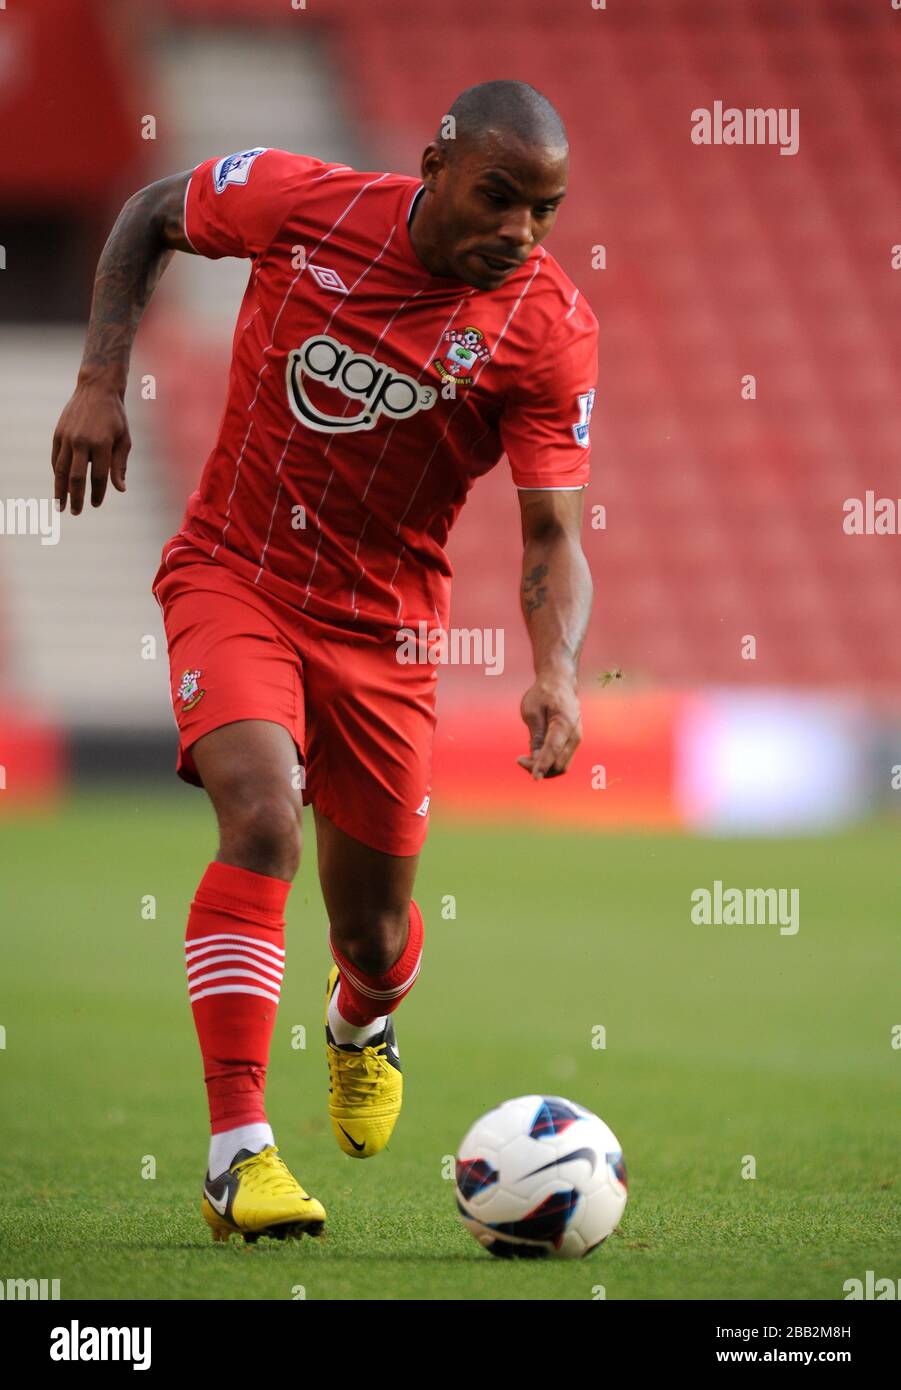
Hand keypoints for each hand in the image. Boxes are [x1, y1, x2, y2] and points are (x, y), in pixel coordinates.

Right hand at [51, 380, 130, 514]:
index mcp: (102, 444)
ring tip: (60, 505)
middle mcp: (82, 442)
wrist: (97, 389)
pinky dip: (56, 473)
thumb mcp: (124, 440)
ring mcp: (68, 437)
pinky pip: (56, 458)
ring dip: (60, 489)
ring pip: (60, 469)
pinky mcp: (58, 433)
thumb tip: (120, 489)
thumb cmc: (116, 417)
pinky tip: (59, 484)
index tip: (95, 504)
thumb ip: (120, 465)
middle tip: (76, 512)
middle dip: (76, 498)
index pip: (98, 477)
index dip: (97, 493)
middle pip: (76, 477)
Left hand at [517, 670, 581, 779]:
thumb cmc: (543, 694)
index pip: (553, 749)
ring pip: (562, 766)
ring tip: (524, 758)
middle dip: (539, 768)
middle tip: (519, 759)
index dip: (543, 764)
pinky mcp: (572, 743)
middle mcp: (574, 734)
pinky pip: (562, 761)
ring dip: (544, 768)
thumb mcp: (532, 710)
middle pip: (559, 763)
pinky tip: (534, 754)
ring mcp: (576, 740)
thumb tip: (535, 758)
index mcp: (564, 722)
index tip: (534, 777)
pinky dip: (548, 763)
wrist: (560, 683)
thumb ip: (536, 734)